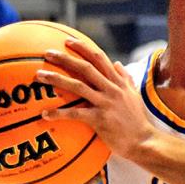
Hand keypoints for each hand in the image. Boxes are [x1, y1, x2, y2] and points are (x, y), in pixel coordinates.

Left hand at [36, 38, 152, 158]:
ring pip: (78, 86)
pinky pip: (75, 114)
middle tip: (47, 53)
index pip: (100, 59)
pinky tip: (45, 114)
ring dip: (57, 79)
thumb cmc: (138, 121)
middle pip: (85, 68)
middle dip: (65, 59)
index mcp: (119, 83)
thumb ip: (126, 79)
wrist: (145, 142)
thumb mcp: (135, 96)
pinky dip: (59, 113)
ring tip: (40, 76)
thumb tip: (118, 63)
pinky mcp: (100, 119)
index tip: (68, 41)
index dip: (83, 48)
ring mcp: (106, 104)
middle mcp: (112, 90)